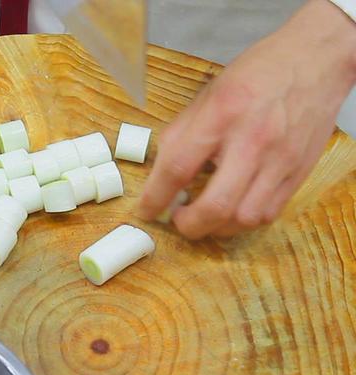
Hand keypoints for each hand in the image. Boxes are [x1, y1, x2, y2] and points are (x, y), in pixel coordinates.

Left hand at [138, 0, 355, 238]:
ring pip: (244, 219)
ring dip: (217, 227)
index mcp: (221, 114)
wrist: (315, 61)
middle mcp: (252, 141)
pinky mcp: (298, 173)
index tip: (145, 210)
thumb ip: (182, 133)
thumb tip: (160, 171)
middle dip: (188, 225)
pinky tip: (232, 208)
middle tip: (177, 219)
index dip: (155, 197)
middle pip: (216, 205)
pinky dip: (243, 220)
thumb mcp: (209, 94)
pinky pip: (268, 214)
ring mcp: (279, 161)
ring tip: (204, 215)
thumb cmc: (258, 74)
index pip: (178, 167)